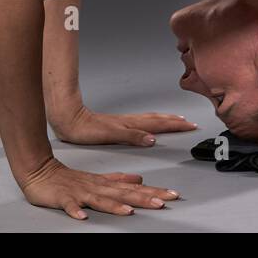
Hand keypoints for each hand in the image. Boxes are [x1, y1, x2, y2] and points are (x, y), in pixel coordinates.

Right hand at [20, 158, 179, 218]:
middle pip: (123, 194)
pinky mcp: (64, 199)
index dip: (153, 191)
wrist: (40, 171)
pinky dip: (76, 211)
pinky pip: (70, 206)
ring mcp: (80, 193)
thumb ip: (118, 178)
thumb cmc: (68, 178)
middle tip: (162, 202)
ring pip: (100, 200)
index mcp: (105, 184)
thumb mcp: (97, 178)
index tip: (172, 195)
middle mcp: (96, 188)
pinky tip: (82, 217)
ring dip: (115, 206)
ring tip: (130, 212)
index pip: (133, 188)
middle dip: (143, 198)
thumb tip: (139, 177)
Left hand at [49, 103, 197, 146]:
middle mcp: (128, 122)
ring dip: (164, 120)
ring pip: (149, 119)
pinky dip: (151, 122)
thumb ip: (132, 136)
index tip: (189, 125)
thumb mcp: (110, 135)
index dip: (174, 125)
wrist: (68, 119)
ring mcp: (123, 121)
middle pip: (157, 119)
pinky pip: (141, 121)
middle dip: (174, 121)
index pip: (158, 124)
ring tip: (175, 120)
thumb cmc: (85, 129)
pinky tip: (149, 126)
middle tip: (188, 122)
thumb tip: (153, 139)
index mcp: (129, 125)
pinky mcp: (116, 124)